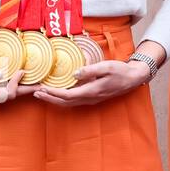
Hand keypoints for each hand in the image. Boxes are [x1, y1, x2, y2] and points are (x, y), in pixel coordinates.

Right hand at [0, 45, 34, 107]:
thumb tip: (0, 74)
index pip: (8, 94)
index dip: (17, 83)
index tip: (22, 71)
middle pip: (13, 96)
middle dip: (27, 90)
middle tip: (43, 86)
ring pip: (10, 95)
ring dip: (23, 89)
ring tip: (37, 84)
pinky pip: (6, 93)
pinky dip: (15, 87)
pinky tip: (23, 82)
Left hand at [33, 38, 167, 106]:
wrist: (133, 78)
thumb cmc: (121, 71)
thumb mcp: (107, 66)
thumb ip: (90, 70)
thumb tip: (75, 73)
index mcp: (91, 91)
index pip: (67, 95)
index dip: (53, 93)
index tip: (41, 89)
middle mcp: (90, 98)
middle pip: (65, 102)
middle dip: (49, 98)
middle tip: (35, 94)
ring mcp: (91, 99)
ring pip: (69, 103)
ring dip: (54, 99)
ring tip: (43, 94)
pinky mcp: (93, 97)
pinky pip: (74, 101)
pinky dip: (63, 98)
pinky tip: (59, 93)